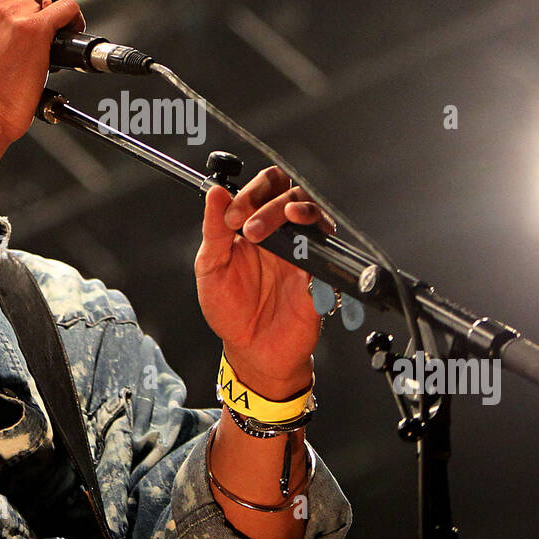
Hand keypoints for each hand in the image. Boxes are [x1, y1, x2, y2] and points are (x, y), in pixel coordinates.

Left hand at [195, 166, 334, 399]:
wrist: (251, 351)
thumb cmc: (230, 310)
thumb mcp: (211, 267)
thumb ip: (214, 229)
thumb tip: (215, 192)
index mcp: (256, 225)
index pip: (266, 187)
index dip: (253, 192)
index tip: (233, 216)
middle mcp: (283, 234)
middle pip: (292, 194)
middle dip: (270, 204)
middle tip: (249, 229)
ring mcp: (303, 253)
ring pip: (315, 215)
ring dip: (298, 211)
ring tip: (276, 225)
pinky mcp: (319, 276)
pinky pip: (327, 254)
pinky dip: (318, 246)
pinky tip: (301, 252)